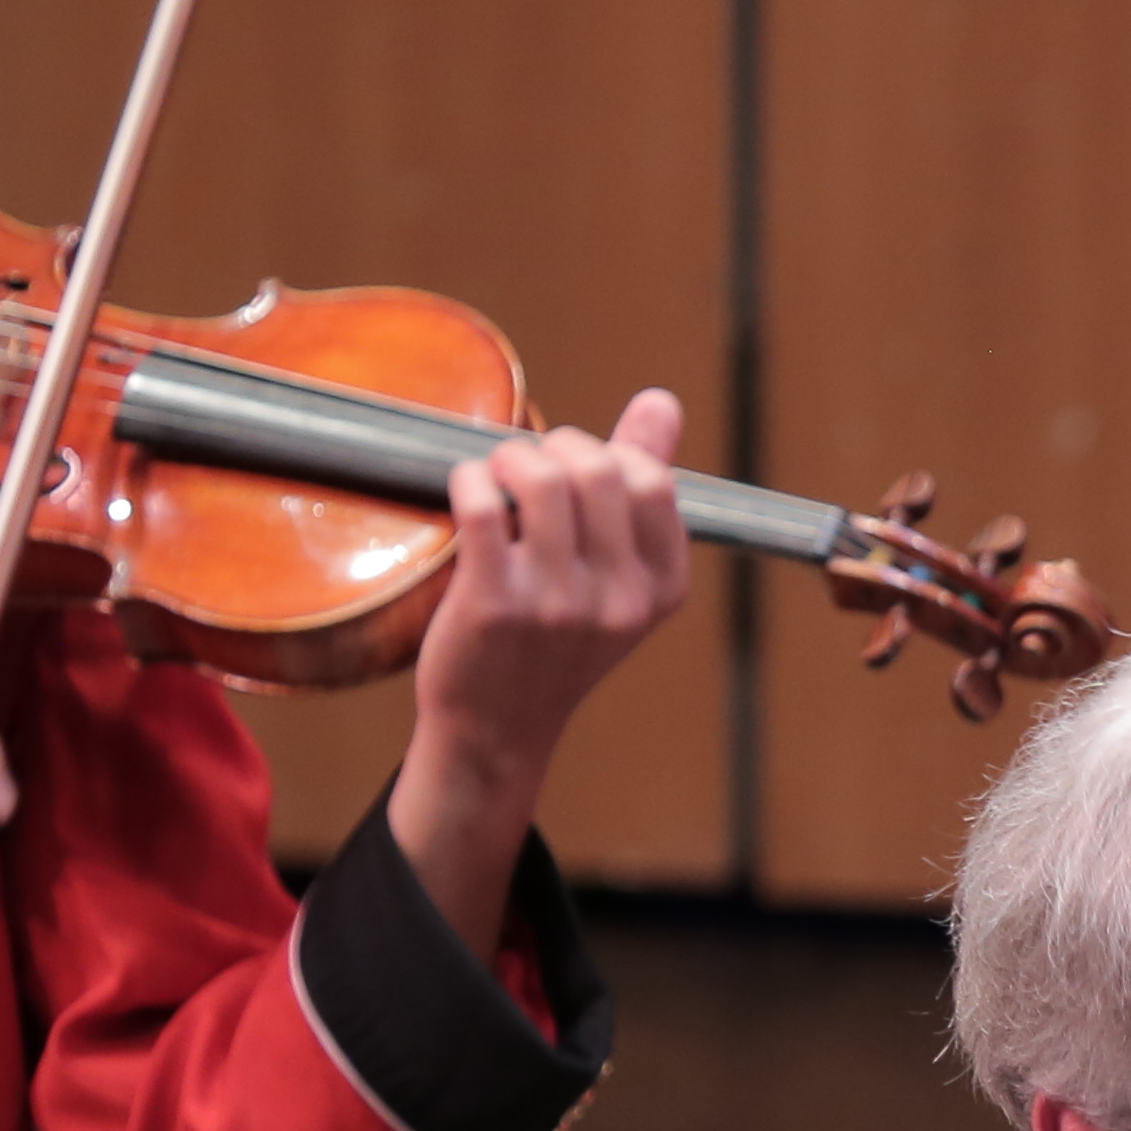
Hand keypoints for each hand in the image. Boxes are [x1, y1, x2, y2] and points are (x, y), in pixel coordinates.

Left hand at [394, 388, 693, 955]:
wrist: (497, 729)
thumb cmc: (555, 641)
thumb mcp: (618, 576)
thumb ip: (642, 486)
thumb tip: (662, 401)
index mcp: (661, 589)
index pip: (654, 482)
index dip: (611, 454)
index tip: (577, 469)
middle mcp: (617, 600)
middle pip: (600, 471)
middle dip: (557, 446)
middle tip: (529, 463)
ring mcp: (556, 605)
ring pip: (545, 480)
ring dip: (513, 455)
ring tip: (499, 470)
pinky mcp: (492, 605)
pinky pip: (484, 505)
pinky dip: (471, 479)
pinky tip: (468, 490)